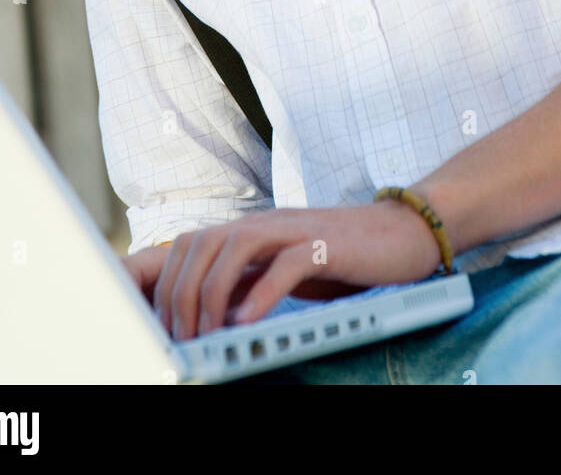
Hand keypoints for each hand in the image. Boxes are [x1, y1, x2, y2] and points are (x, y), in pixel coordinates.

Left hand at [138, 199, 441, 340]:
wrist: (403, 231)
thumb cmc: (342, 256)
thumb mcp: (282, 270)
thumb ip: (246, 281)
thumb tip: (206, 314)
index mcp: (250, 229)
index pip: (189, 244)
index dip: (164, 282)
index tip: (157, 325)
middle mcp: (264, 223)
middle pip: (200, 243)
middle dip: (180, 293)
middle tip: (179, 337)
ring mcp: (293, 229)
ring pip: (233, 247)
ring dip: (212, 293)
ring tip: (208, 334)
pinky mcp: (325, 244)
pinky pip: (286, 263)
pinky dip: (262, 292)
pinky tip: (250, 320)